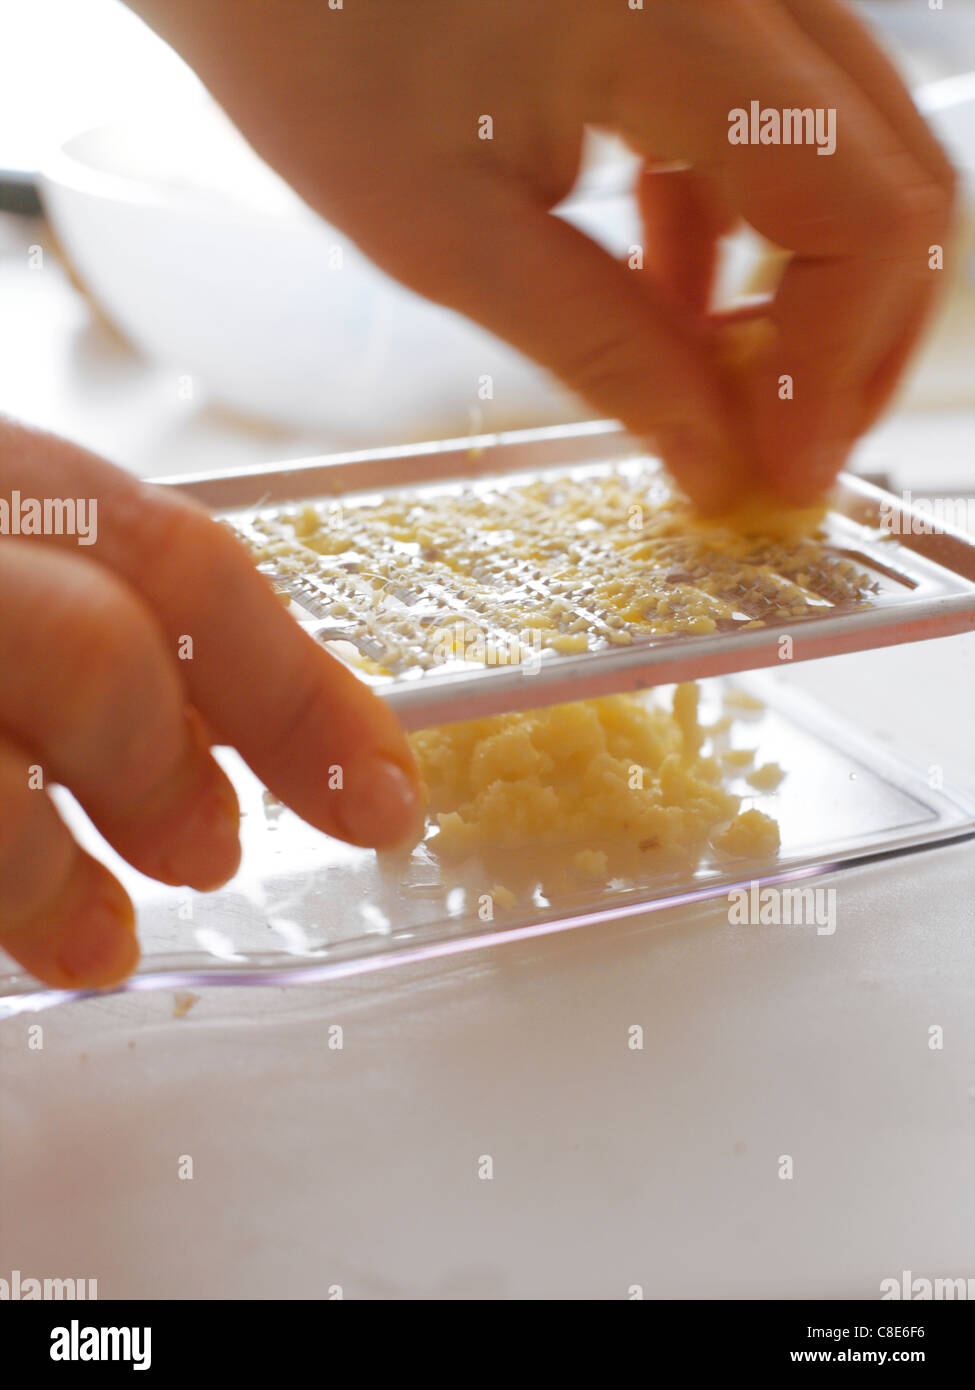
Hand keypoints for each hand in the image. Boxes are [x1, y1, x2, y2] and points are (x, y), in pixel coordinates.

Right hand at [0, 420, 422, 987]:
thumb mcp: (25, 552)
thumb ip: (110, 615)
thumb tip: (225, 734)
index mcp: (9, 479)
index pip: (182, 565)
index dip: (302, 696)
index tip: (385, 793)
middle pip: (96, 651)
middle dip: (171, 773)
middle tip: (215, 853)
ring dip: (51, 869)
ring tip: (100, 937)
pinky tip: (13, 935)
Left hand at [130, 0, 955, 506]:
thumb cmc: (305, 37)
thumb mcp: (447, 233)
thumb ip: (604, 349)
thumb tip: (714, 460)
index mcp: (685, 21)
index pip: (863, 214)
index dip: (839, 368)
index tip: (781, 477)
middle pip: (893, 181)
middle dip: (851, 344)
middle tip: (784, 455)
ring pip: (849, 156)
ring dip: (806, 296)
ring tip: (726, 401)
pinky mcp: (693, 0)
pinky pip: (772, 125)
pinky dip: (745, 235)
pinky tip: (679, 309)